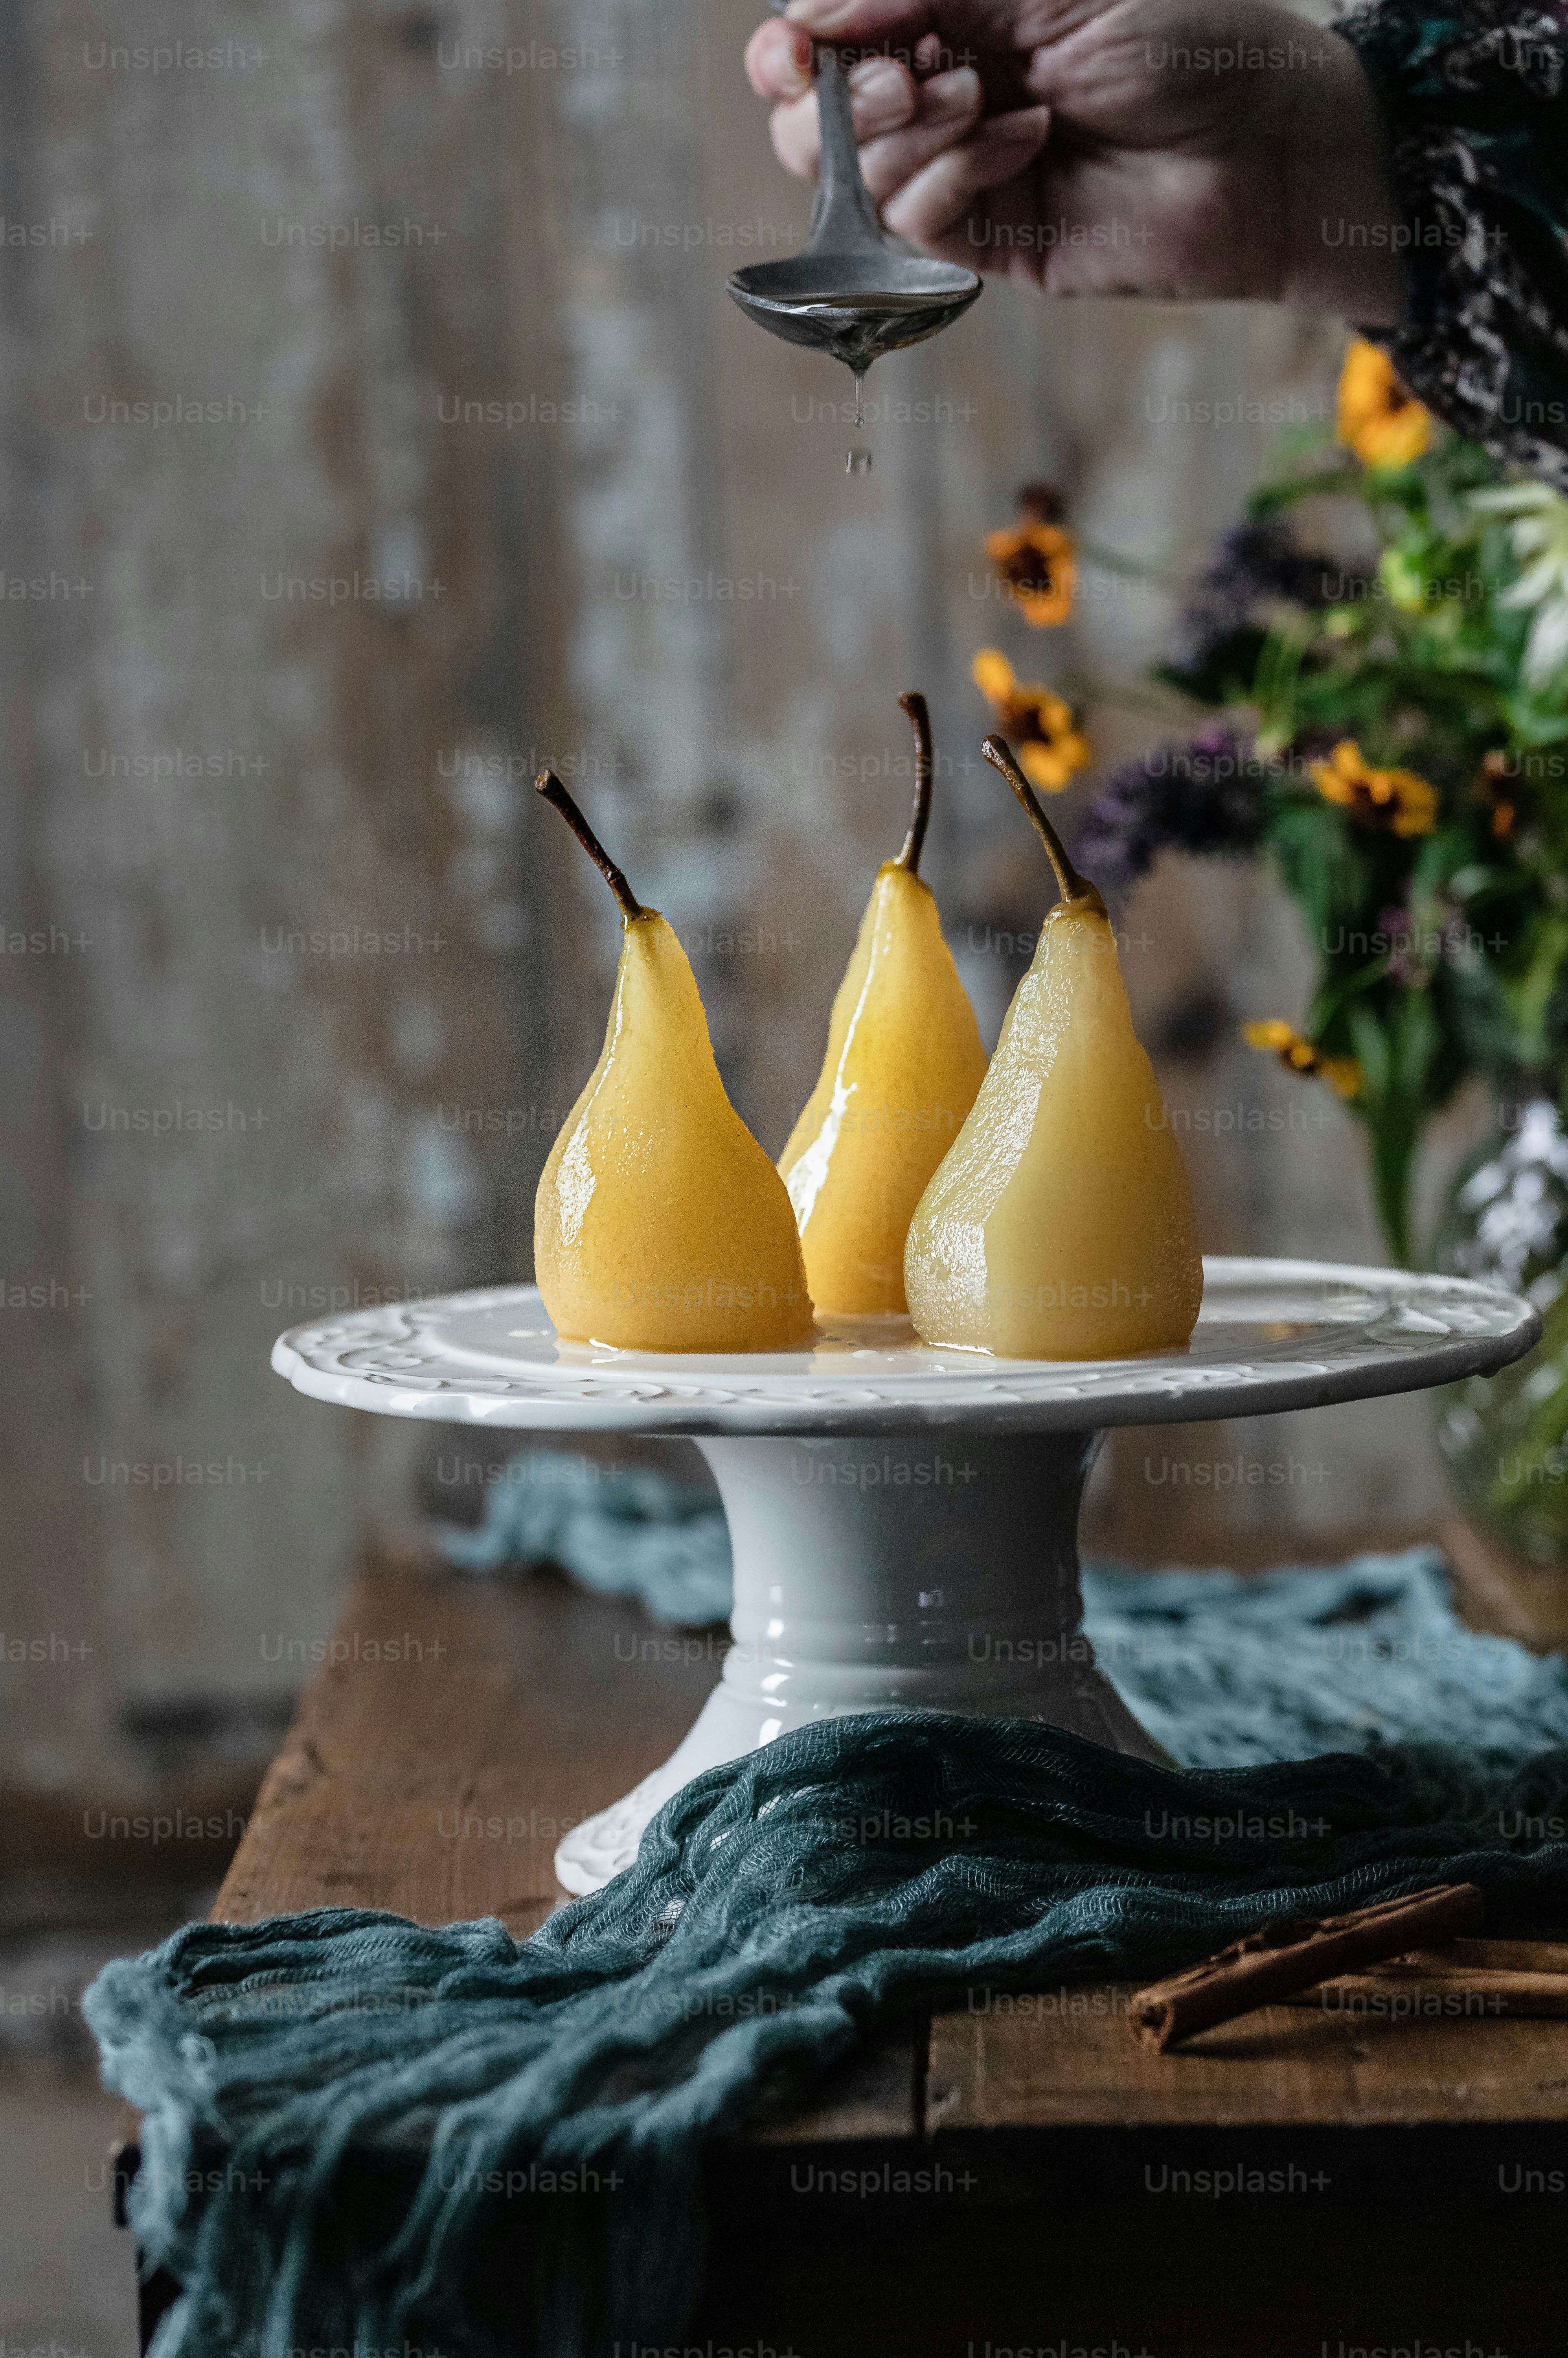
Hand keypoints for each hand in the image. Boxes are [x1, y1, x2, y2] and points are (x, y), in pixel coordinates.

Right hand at [745, 0, 1401, 317]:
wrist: (1266, 144)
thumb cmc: (1185, 41)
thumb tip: (809, 8)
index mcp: (957, 17)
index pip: (829, 34)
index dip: (798, 38)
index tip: (804, 40)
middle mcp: (946, 93)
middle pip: (816, 113)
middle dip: (839, 95)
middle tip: (907, 77)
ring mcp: (962, 172)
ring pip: (855, 172)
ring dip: (905, 133)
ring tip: (982, 101)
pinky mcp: (988, 241)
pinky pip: (914, 221)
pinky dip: (953, 177)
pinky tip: (1025, 141)